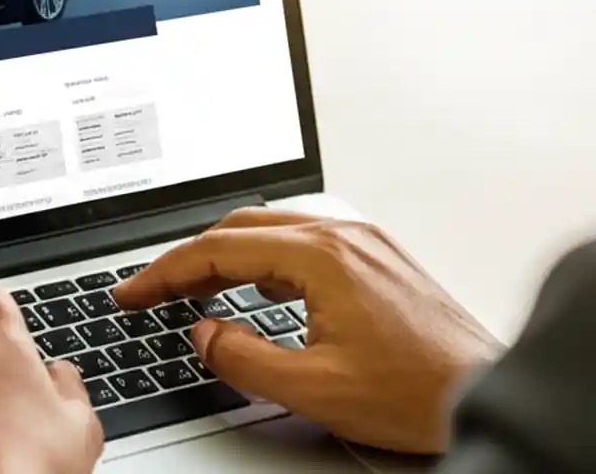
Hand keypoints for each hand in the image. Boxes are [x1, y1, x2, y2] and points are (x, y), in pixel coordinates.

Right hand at [112, 207, 499, 453]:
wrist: (490, 394)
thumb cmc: (418, 392)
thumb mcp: (312, 388)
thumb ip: (242, 358)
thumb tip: (204, 334)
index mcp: (321, 256)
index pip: (217, 249)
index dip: (164, 272)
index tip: (133, 292)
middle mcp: (342, 235)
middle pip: (239, 229)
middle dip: (187, 259)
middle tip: (151, 290)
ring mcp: (362, 241)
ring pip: (270, 230)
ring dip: (225, 255)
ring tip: (193, 289)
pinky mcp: (376, 256)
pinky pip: (303, 241)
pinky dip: (263, 259)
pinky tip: (257, 287)